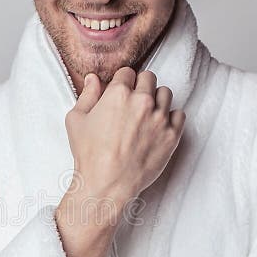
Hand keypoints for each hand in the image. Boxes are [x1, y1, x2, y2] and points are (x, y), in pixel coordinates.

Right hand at [64, 67, 185, 212]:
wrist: (106, 184)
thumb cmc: (89, 154)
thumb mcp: (76, 120)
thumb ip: (87, 95)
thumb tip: (93, 79)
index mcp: (118, 93)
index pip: (127, 72)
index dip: (122, 82)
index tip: (120, 92)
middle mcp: (142, 101)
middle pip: (149, 78)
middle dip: (140, 87)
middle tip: (133, 103)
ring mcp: (159, 118)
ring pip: (166, 93)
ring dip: (156, 99)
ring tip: (146, 114)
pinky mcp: (172, 135)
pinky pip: (179, 114)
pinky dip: (171, 118)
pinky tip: (158, 126)